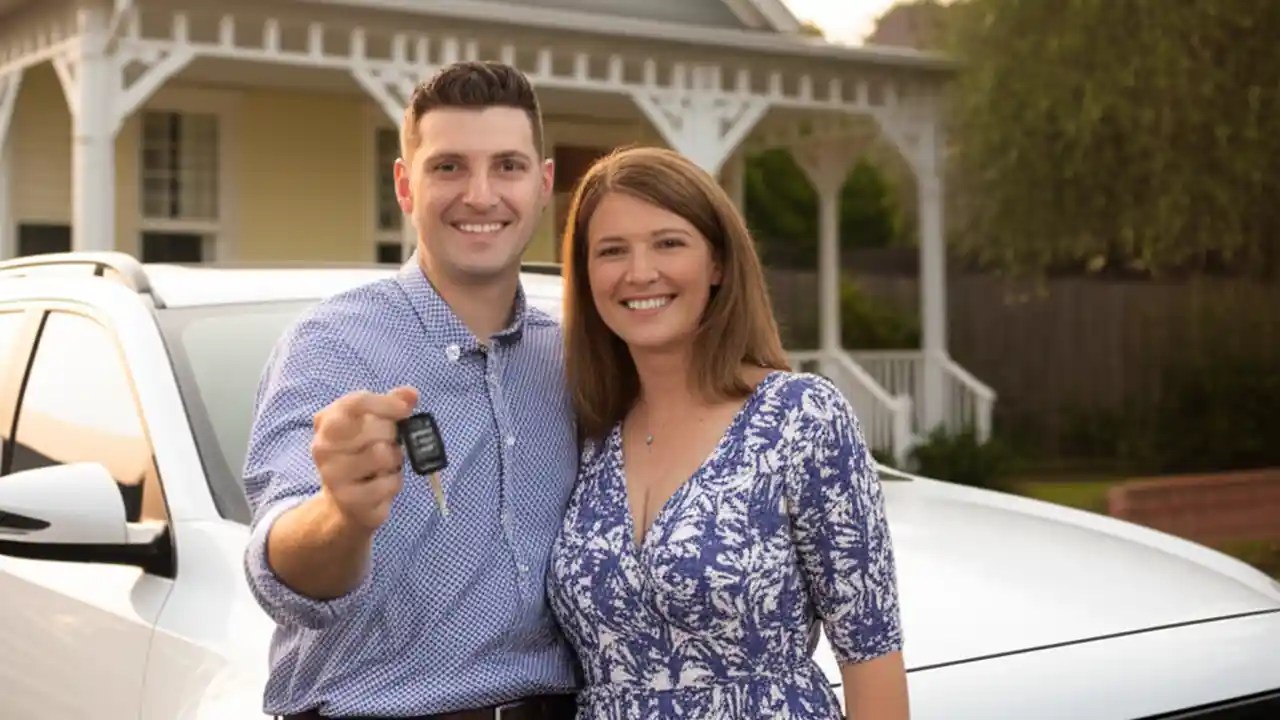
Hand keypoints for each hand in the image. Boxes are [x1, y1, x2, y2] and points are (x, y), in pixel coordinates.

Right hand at [310, 386, 418, 531]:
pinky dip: (394, 482)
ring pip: (383, 455)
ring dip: (395, 460)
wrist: (345, 502)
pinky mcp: (348, 500)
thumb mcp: (374, 425)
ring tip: (386, 465)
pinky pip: (388, 483)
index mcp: (327, 421)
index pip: (355, 403)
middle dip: (394, 436)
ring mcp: (332, 475)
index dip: (385, 403)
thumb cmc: (363, 455)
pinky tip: (383, 484)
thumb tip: (411, 394)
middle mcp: (323, 447)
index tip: (405, 410)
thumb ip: (391, 405)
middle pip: (376, 428)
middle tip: (391, 444)